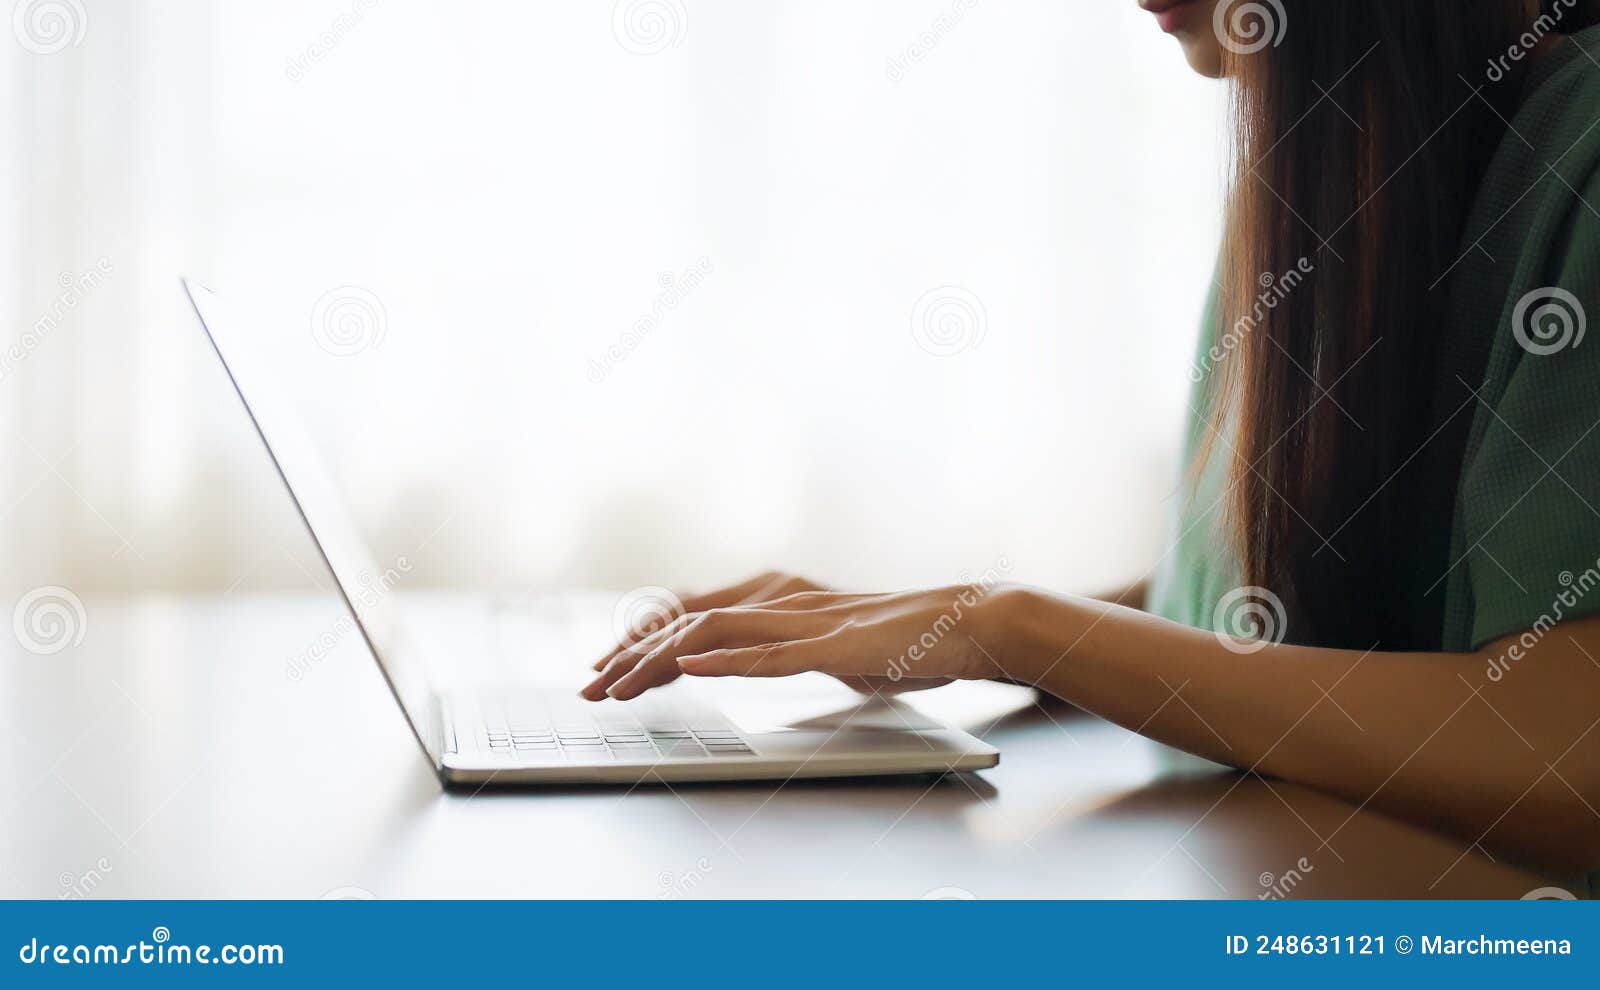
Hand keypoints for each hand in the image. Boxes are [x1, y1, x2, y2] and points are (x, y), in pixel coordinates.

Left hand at [581, 582, 1019, 701]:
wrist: (970, 622)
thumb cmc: (909, 639)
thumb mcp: (835, 650)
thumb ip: (795, 653)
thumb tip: (763, 665)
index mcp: (780, 598)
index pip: (693, 616)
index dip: (642, 641)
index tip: (605, 668)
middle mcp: (782, 599)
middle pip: (687, 621)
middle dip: (630, 655)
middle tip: (589, 687)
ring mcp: (806, 620)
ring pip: (714, 635)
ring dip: (659, 663)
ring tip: (619, 687)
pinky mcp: (835, 645)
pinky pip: (770, 653)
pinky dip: (724, 662)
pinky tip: (689, 670)